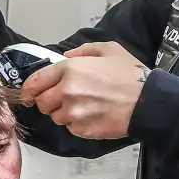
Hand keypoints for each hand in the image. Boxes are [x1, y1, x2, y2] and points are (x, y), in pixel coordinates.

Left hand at [20, 42, 148, 139]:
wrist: (148, 102)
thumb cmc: (131, 76)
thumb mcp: (108, 49)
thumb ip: (83, 50)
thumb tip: (67, 55)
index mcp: (70, 70)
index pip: (35, 82)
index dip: (29, 88)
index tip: (30, 92)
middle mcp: (67, 91)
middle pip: (42, 102)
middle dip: (49, 100)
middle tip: (64, 97)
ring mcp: (74, 113)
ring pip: (55, 117)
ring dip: (64, 112)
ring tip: (84, 105)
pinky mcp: (82, 129)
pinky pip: (70, 128)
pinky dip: (77, 123)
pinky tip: (92, 114)